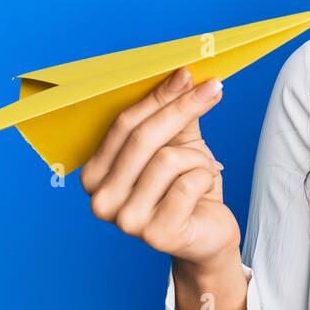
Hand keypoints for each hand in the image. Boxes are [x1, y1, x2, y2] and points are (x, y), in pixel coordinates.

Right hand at [80, 66, 239, 268]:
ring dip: (198, 159)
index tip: (187, 73)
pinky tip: (205, 191)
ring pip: (167, 159)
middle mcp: (101, 200)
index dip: (157, 97)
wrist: (208, 235)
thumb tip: (181, 74)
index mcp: (96, 174)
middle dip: (182, 108)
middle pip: (143, 138)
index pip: (123, 124)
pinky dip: (205, 179)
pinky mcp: (156, 235)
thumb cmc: (188, 188)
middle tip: (214, 89)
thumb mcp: (179, 145)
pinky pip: (188, 184)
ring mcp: (125, 221)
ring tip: (204, 170)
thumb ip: (174, 115)